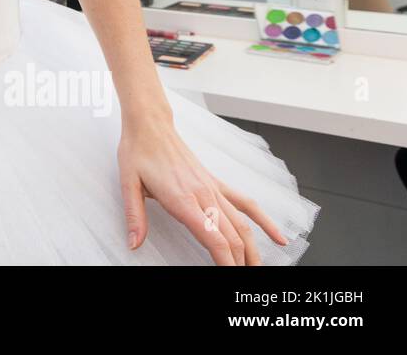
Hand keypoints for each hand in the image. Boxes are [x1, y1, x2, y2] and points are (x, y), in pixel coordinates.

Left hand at [118, 121, 288, 264]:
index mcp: (182, 199)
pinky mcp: (216, 183)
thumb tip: (134, 242)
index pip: (213, 237)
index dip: (225, 261)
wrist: (150, 125)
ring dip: (253, 250)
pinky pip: (246, 204)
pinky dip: (264, 222)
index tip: (230, 277)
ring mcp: (213, 189)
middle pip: (231, 236)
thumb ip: (134, 216)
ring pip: (242, 225)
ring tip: (258, 269)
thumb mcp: (128, 184)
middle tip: (243, 280)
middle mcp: (203, 195)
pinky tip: (278, 237)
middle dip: (240, 262)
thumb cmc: (139, 151)